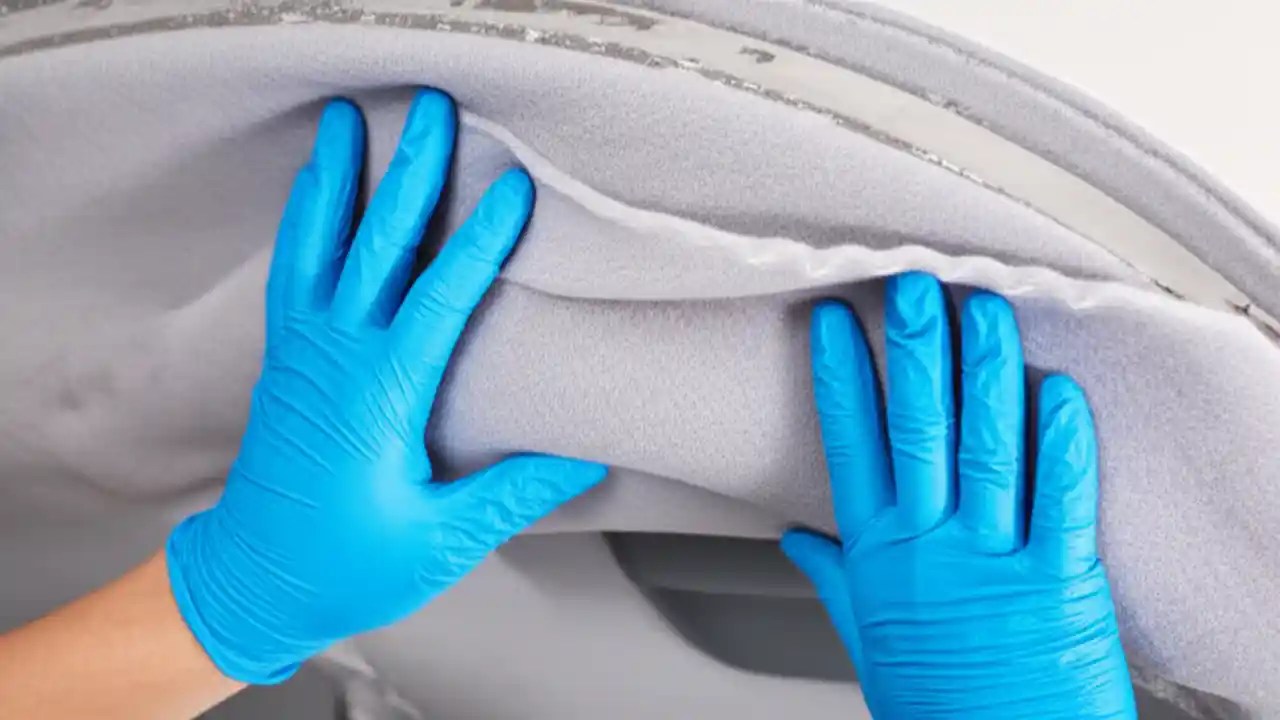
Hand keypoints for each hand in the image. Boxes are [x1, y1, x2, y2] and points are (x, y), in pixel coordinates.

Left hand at [166, 90, 606, 683]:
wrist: (251, 583)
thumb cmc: (346, 565)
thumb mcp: (443, 540)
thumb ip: (513, 493)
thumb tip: (586, 460)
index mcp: (382, 397)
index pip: (440, 298)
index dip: (480, 241)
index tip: (513, 189)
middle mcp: (337, 361)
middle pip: (377, 248)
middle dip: (408, 174)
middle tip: (431, 111)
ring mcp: (303, 355)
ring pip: (321, 247)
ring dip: (338, 178)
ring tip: (348, 118)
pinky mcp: (287, 360)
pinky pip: (291, 273)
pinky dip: (302, 222)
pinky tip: (311, 187)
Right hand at [782, 273, 1135, 718]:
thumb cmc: (936, 708)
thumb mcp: (870, 641)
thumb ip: (836, 579)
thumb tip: (799, 541)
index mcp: (879, 556)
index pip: (851, 446)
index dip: (840, 378)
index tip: (832, 321)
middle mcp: (930, 548)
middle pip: (916, 430)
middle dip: (914, 350)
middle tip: (913, 285)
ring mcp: (993, 561)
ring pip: (986, 447)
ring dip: (984, 371)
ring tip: (981, 308)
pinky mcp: (1059, 582)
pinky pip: (1061, 499)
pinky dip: (1062, 442)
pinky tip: (1057, 389)